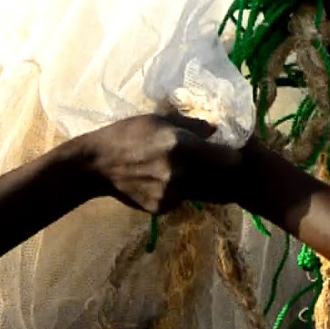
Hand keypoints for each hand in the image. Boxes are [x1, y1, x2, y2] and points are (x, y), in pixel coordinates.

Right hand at [81, 113, 243, 213]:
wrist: (96, 165)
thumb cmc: (127, 134)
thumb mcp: (158, 120)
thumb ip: (191, 125)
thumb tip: (216, 129)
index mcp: (183, 146)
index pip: (229, 160)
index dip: (233, 157)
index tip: (230, 153)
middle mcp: (182, 174)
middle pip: (219, 181)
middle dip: (220, 174)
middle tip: (213, 165)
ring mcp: (172, 195)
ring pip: (200, 192)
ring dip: (199, 183)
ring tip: (182, 171)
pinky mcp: (162, 209)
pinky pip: (181, 200)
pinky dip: (178, 192)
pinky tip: (162, 182)